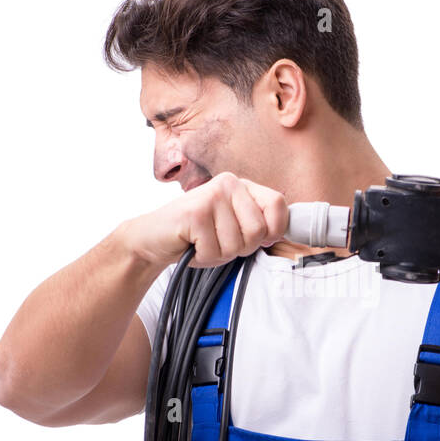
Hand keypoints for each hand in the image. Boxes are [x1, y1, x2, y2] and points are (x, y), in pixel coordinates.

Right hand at [124, 172, 288, 268]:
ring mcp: (211, 196)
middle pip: (258, 230)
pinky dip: (203, 257)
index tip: (259, 240)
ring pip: (237, 244)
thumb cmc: (196, 236)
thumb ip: (258, 227)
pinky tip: (191, 244)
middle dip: (240, 248)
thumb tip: (287, 234)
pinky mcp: (194, 213)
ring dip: (219, 254)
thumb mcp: (233, 229)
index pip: (278, 204)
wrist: (152, 239)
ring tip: (202, 242)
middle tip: (218, 242)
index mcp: (242, 186)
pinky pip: (215, 250)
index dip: (274, 230)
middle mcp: (228, 184)